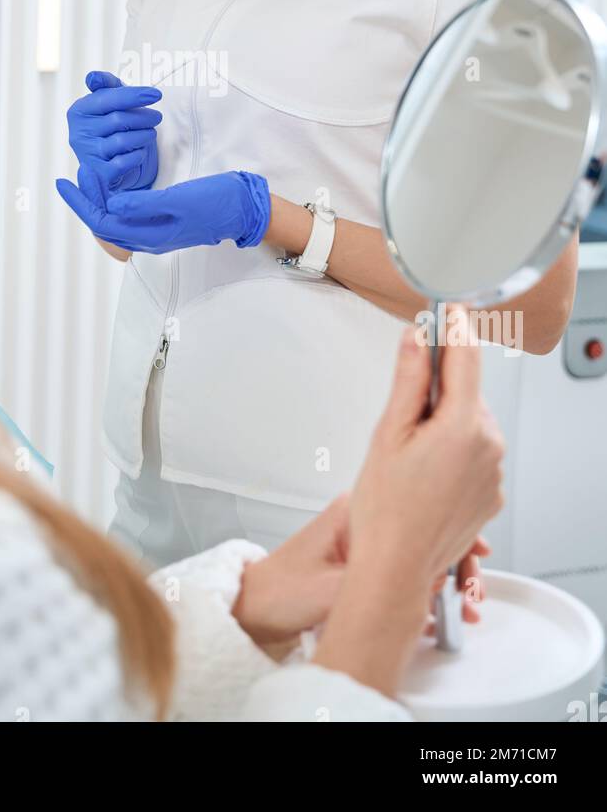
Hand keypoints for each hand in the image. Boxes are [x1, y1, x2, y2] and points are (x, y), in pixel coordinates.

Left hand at [55, 168, 270, 253]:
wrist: (244, 208)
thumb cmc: (215, 202)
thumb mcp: (179, 200)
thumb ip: (144, 204)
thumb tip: (111, 204)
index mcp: (151, 236)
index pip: (104, 222)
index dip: (82, 202)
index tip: (67, 180)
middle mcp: (150, 239)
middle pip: (106, 223)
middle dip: (88, 199)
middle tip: (77, 172)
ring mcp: (157, 232)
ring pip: (117, 220)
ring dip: (101, 200)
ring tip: (90, 177)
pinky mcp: (165, 222)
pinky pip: (131, 215)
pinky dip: (117, 200)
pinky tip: (116, 186)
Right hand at [65, 71, 161, 198]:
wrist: (110, 163)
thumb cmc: (112, 126)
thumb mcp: (111, 101)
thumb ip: (106, 85)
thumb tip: (92, 77)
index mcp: (79, 110)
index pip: (108, 98)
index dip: (134, 95)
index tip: (156, 94)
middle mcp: (78, 133)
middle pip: (118, 120)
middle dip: (143, 117)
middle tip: (157, 117)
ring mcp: (86, 155)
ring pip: (122, 141)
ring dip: (143, 136)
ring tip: (150, 133)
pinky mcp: (98, 174)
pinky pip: (123, 163)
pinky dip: (137, 156)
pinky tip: (140, 152)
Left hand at [230, 497, 489, 650]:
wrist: (254, 607)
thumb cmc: (282, 589)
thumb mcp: (332, 588)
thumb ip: (379, 580)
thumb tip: (425, 579)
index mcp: (355, 510)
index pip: (417, 504)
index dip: (452, 527)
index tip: (476, 549)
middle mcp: (365, 519)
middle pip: (425, 525)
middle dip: (455, 555)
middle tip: (473, 586)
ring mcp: (367, 541)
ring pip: (420, 546)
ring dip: (444, 571)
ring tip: (464, 600)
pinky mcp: (366, 563)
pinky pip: (407, 564)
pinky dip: (427, 582)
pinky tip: (441, 604)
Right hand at [347, 304, 504, 587]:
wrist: (395, 568)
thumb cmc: (385, 509)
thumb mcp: (388, 433)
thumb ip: (407, 380)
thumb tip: (416, 340)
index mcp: (463, 426)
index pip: (466, 359)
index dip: (455, 328)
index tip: (451, 309)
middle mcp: (489, 446)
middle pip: (465, 394)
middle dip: (437, 392)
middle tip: (402, 417)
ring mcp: (494, 473)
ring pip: (470, 424)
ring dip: (445, 424)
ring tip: (409, 456)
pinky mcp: (492, 494)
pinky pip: (475, 454)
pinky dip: (453, 452)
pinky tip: (425, 475)